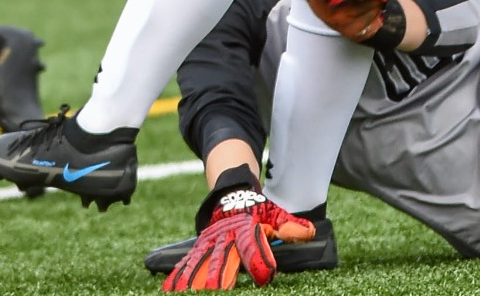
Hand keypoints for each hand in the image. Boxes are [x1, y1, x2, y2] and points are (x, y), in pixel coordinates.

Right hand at [164, 189, 313, 290]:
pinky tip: (170, 289)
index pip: (254, 246)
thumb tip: (309, 233)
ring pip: (201, 261)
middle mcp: (226, 236)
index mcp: (246, 229)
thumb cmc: (257, 210)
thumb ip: (289, 227)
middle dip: (219, 276)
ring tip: (186, 292)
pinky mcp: (201, 245)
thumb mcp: (275, 214)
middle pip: (222, 258)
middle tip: (217, 289)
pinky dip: (179, 274)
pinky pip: (189, 261)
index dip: (260, 261)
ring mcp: (210, 241)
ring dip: (193, 278)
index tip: (265, 276)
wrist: (231, 193)